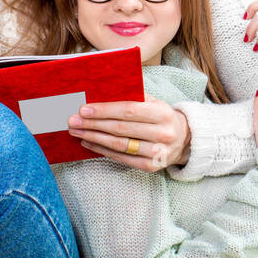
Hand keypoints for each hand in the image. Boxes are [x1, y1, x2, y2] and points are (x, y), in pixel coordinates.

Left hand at [67, 95, 191, 171]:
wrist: (185, 139)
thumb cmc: (161, 116)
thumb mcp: (154, 102)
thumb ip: (134, 96)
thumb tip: (102, 91)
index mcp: (163, 113)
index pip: (129, 111)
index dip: (105, 110)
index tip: (84, 109)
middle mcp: (162, 133)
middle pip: (121, 129)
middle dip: (93, 124)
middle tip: (73, 120)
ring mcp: (157, 152)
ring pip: (119, 145)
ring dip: (94, 137)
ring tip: (76, 131)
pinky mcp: (151, 166)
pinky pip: (122, 158)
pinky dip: (102, 150)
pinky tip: (88, 142)